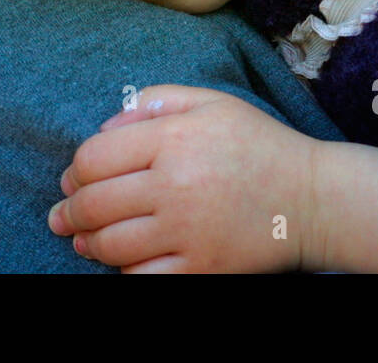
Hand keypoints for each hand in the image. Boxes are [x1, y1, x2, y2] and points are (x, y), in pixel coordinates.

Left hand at [46, 85, 319, 272]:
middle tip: (64, 215)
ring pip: (110, 244)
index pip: (94, 158)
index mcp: (174, 137)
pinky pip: (141, 278)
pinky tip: (122, 261)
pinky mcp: (202, 268)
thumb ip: (155, 100)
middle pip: (93, 203)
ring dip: (88, 244)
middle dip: (70, 211)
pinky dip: (124, 271)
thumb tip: (106, 126)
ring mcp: (188, 230)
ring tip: (83, 241)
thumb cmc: (259, 144)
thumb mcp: (212, 102)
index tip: (73, 178)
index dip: (74, 170)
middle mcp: (176, 184)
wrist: (314, 199)